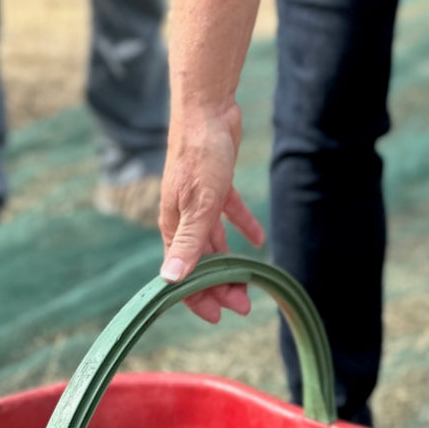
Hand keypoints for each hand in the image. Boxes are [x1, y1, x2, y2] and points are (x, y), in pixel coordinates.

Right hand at [159, 100, 264, 323]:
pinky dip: (243, 227)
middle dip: (219, 285)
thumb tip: (170, 280)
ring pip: (214, 241)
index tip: (217, 317)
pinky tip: (259, 240)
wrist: (208, 110)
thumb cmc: (200, 154)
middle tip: (243, 304)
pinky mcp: (216, 185)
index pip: (181, 273)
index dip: (196, 297)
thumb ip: (189, 241)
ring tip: (250, 282)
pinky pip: (229, 213)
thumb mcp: (199, 202)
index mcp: (174, 224)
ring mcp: (199, 200)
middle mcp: (184, 216)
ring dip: (230, 262)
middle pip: (200, 260)